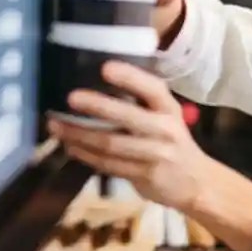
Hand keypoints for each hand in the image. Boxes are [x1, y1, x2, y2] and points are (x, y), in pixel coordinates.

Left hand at [48, 61, 212, 212]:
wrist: (195, 182)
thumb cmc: (173, 141)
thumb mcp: (166, 117)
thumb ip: (142, 104)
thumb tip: (97, 84)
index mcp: (169, 109)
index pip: (152, 89)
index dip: (130, 78)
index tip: (105, 68)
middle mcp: (164, 130)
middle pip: (128, 117)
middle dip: (97, 107)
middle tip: (70, 98)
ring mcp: (155, 155)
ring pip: (111, 144)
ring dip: (80, 135)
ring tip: (56, 126)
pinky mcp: (144, 176)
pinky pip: (108, 165)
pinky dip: (86, 156)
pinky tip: (70, 147)